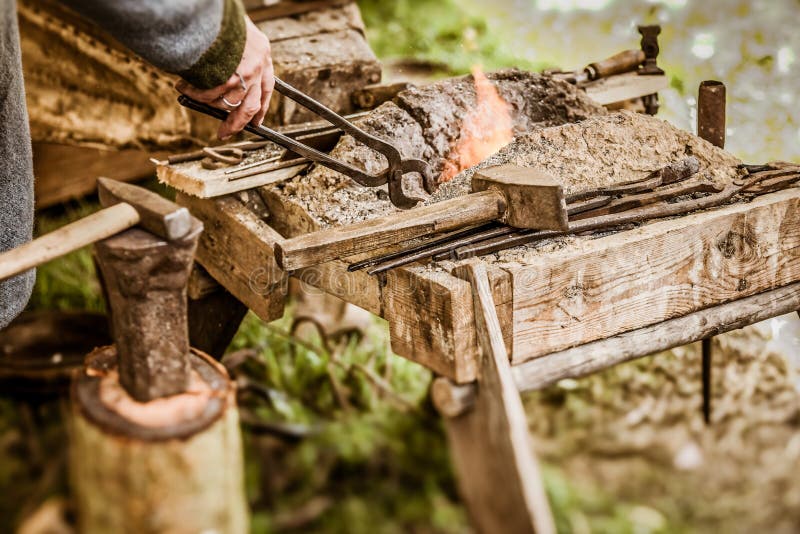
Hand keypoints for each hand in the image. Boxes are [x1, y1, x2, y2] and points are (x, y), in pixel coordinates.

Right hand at [176, 18, 274, 139]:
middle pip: (251, 107)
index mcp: (263, 52)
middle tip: (225, 132)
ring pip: (226, 101)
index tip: (256, 122)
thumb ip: (236, 54)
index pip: (267, 88)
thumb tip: (223, 80)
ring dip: (206, 101)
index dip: (260, 108)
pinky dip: (195, 93)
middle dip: (236, 123)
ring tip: (188, 91)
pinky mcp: (227, 75)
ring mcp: (244, 72)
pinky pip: (210, 94)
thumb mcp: (236, 34)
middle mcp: (258, 65)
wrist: (207, 6)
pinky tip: (183, 86)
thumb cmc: (217, 18)